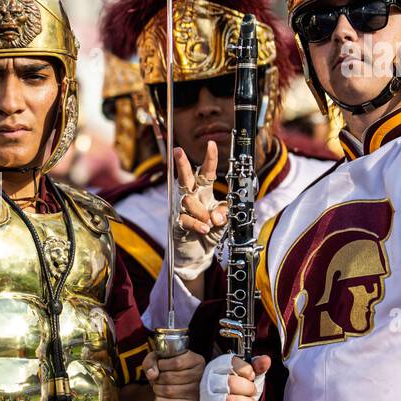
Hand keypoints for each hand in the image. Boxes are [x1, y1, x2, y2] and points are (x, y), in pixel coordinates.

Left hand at [141, 348, 201, 400]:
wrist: (179, 382)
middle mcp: (200, 377)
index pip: (177, 363)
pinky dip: (160, 400)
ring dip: (157, 388)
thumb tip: (152, 374)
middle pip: (170, 377)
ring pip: (169, 391)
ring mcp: (197, 393)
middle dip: (158, 378)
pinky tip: (162, 395)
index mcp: (196, 361)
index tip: (160, 365)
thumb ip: (152, 361)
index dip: (162, 365)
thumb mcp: (160, 357)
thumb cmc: (169, 367)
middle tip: (157, 378)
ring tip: (159, 385)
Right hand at [172, 142, 227, 279]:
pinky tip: (204, 230)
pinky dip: (197, 225)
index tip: (212, 143)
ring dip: (201, 211)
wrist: (197, 256)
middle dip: (182, 163)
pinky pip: (185, 219)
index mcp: (203, 193)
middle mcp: (191, 198)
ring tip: (209, 224)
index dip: (209, 159)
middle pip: (185, 177)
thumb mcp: (223, 223)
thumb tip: (217, 214)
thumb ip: (224, 215)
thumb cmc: (210, 234)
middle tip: (178, 151)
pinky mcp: (176, 224)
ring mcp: (182, 210)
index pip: (205, 173)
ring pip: (188, 200)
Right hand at [199, 353, 270, 400]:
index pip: (231, 363)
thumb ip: (256, 365)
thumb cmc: (234, 386)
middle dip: (249, 388)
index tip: (251, 375)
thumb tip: (266, 360)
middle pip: (232, 383)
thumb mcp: (245, 373)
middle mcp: (211, 383)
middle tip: (252, 390)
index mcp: (217, 368)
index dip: (246, 370)